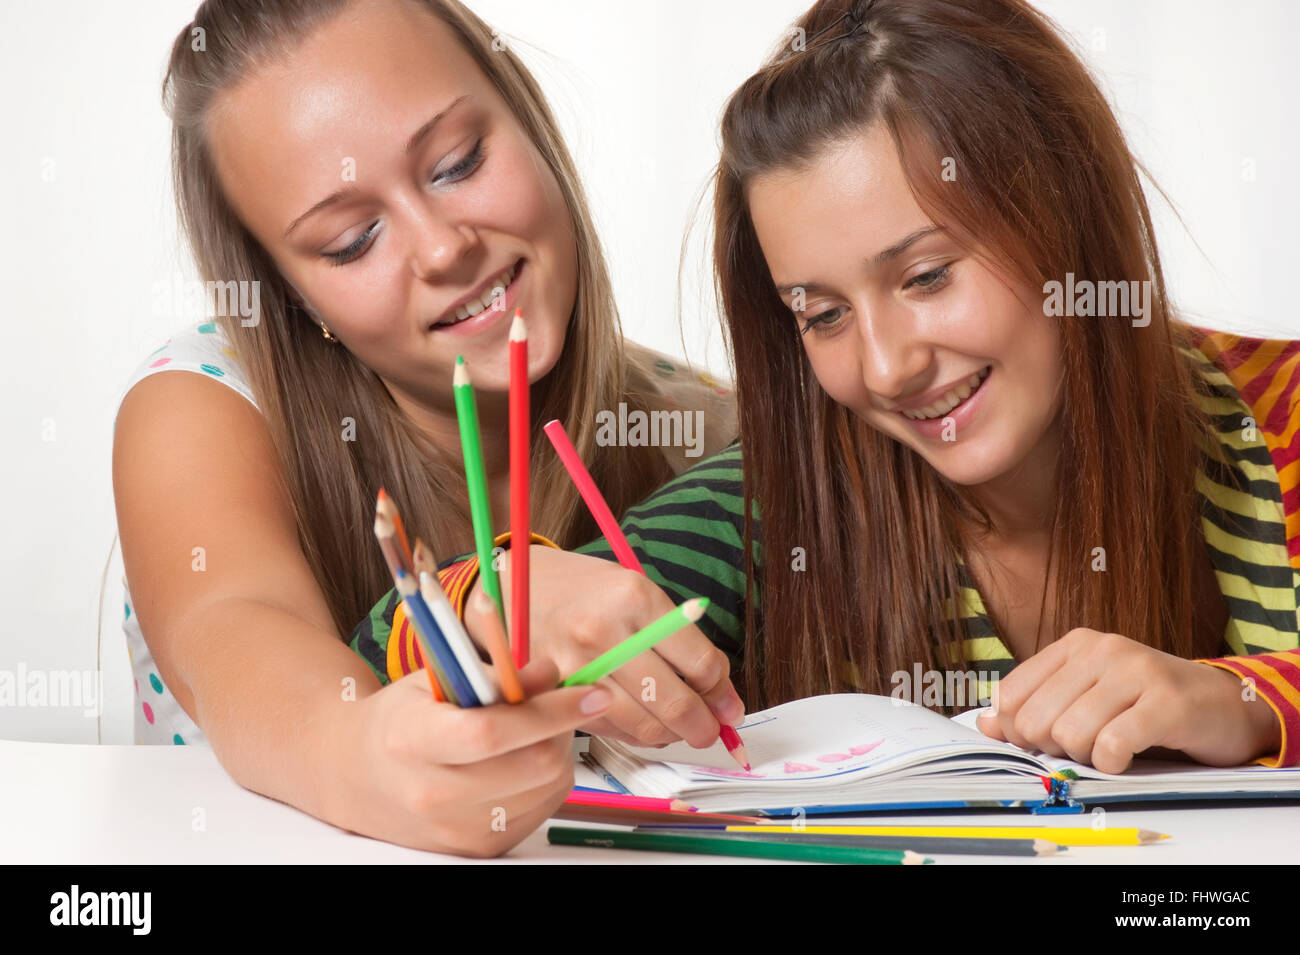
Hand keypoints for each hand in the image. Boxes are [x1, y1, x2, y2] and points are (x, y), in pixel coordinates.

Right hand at [326, 657, 611, 857]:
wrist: (356, 777)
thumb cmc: (399, 720)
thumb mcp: (435, 680)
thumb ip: (494, 674)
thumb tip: (550, 673)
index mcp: (413, 741)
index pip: (493, 732)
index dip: (550, 711)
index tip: (593, 692)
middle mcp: (432, 795)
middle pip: (532, 765)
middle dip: (562, 726)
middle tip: (562, 702)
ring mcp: (456, 830)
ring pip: (548, 786)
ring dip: (558, 749)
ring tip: (533, 729)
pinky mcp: (478, 848)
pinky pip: (543, 807)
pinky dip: (547, 776)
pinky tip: (522, 758)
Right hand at [463, 545, 744, 749]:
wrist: (516, 588)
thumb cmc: (585, 589)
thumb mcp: (637, 591)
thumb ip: (680, 639)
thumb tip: (721, 693)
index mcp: (635, 597)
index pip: (699, 662)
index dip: (723, 692)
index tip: (731, 706)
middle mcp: (605, 632)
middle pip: (674, 702)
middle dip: (704, 725)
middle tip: (713, 729)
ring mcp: (577, 667)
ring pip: (644, 726)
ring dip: (671, 735)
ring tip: (679, 728)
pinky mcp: (556, 695)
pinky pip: (610, 730)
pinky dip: (636, 735)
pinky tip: (644, 722)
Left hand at [975, 628, 1280, 772]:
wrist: (1223, 704)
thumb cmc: (1146, 703)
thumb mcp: (1086, 697)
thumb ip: (1036, 706)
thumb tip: (985, 724)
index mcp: (1075, 644)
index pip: (1010, 694)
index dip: (1017, 731)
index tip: (1043, 742)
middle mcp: (1102, 649)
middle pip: (1036, 719)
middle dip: (1053, 747)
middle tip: (1084, 748)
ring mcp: (1136, 671)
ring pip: (1071, 734)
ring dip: (1086, 757)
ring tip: (1110, 748)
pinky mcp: (1167, 701)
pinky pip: (1113, 745)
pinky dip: (1112, 764)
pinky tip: (1125, 758)